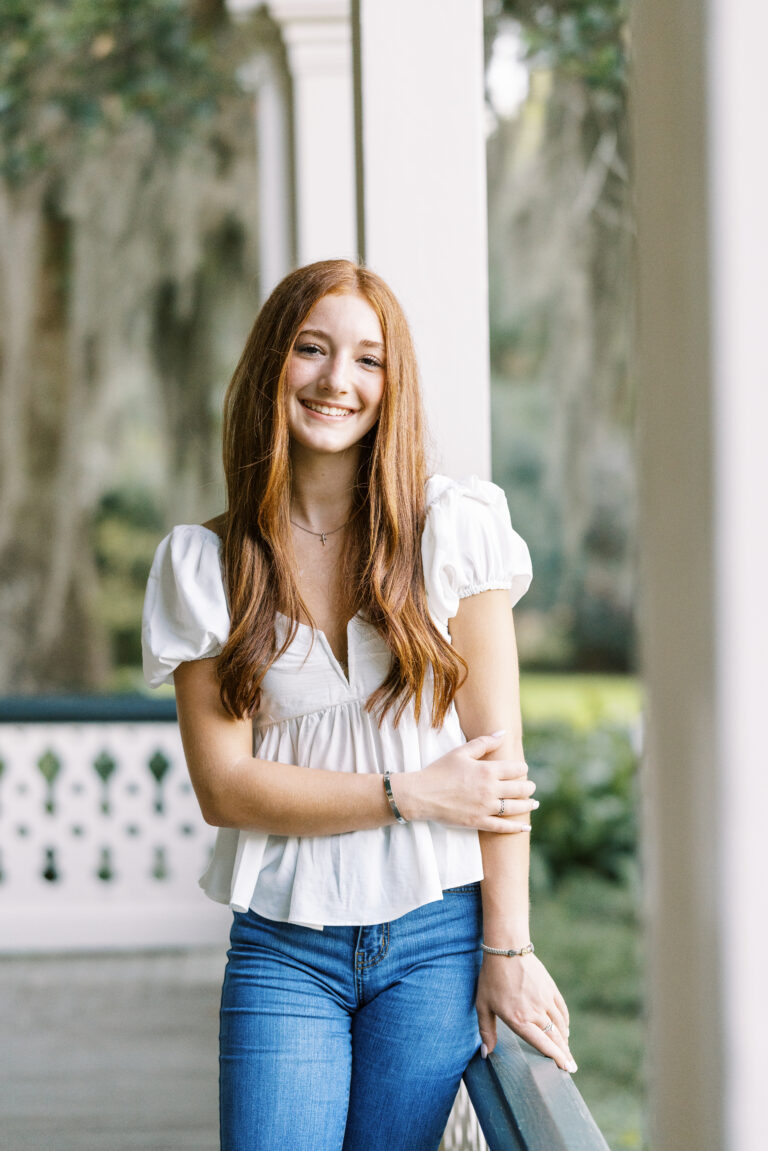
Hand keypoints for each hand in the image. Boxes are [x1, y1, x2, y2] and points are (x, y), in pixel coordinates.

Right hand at [394, 732, 537, 830]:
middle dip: (529, 788)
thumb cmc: (440, 770)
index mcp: (487, 770)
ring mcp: (485, 808)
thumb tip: (503, 733)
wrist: (422, 794)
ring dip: (528, 806)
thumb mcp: (461, 752)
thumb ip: (484, 742)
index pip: (516, 769)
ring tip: (534, 804)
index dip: (522, 769)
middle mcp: (490, 789)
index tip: (523, 769)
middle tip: (532, 787)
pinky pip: (503, 827)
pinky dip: (516, 828)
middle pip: (519, 789)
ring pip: (515, 807)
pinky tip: (525, 828)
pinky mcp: (479, 822)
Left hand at [475, 953, 576, 1072]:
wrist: (507, 949)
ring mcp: (545, 1000)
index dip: (556, 1058)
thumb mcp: (483, 1005)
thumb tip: (486, 1053)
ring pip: (560, 1025)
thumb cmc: (491, 978)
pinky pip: (561, 1010)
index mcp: (519, 1020)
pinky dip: (565, 1022)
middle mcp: (536, 1012)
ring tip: (566, 1050)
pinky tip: (565, 1029)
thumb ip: (486, 1030)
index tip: (565, 1068)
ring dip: (564, 1040)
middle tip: (571, 1067)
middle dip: (564, 1054)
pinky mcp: (550, 989)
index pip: (542, 1044)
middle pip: (555, 1038)